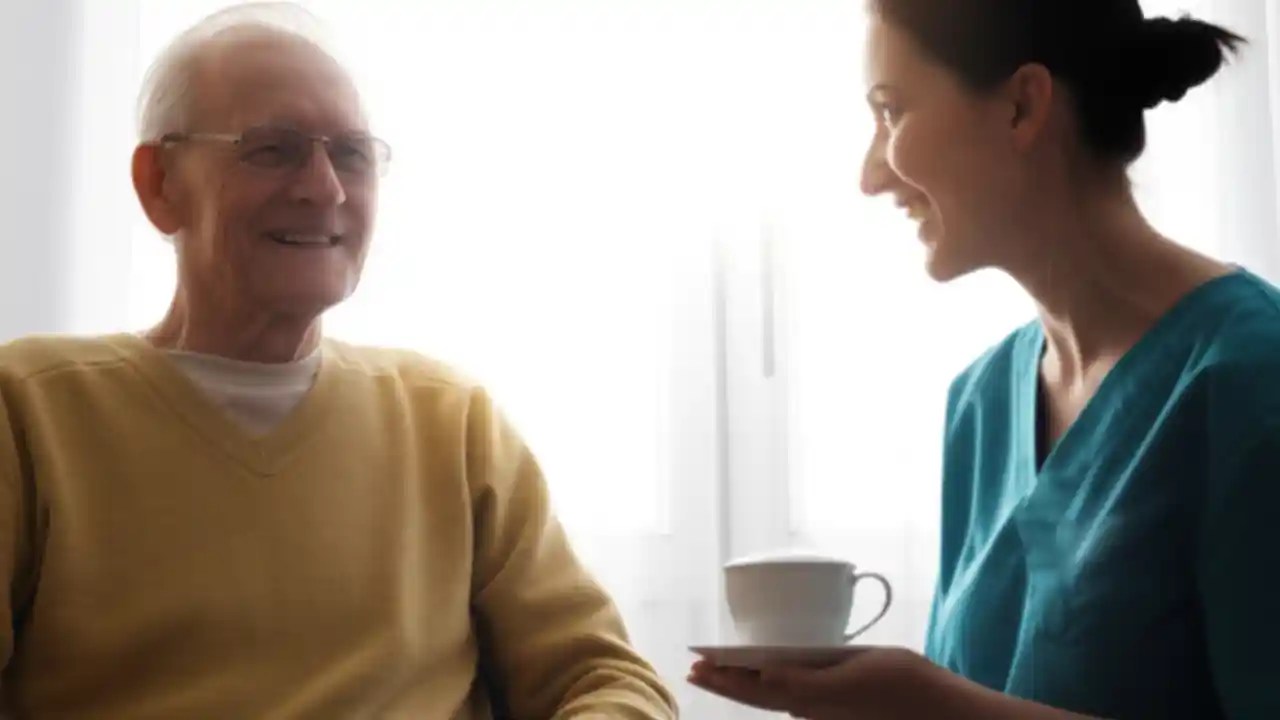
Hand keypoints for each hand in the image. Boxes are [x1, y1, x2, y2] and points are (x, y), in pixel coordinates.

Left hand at [687, 646, 946, 719]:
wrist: (944, 713)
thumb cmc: (904, 686)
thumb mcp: (853, 674)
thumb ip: (807, 681)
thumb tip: (764, 677)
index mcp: (813, 699)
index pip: (755, 689)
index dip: (724, 677)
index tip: (697, 665)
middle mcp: (815, 709)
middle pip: (758, 696)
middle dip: (726, 683)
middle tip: (695, 669)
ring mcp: (828, 710)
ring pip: (775, 698)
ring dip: (745, 685)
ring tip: (721, 671)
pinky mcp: (842, 707)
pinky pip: (796, 697)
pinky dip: (773, 688)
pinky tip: (768, 677)